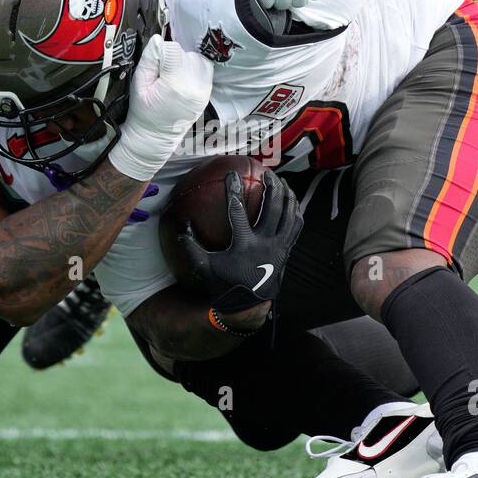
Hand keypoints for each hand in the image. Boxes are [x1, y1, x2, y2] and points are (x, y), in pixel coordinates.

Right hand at [109, 35, 212, 181]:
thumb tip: (158, 40)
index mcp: (175, 85)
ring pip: (197, 59)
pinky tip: (182, 80)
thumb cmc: (144, 112)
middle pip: (186, 53)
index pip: (174, 49)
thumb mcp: (138, 84)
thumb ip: (149, 60)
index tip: (155, 65)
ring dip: (185, 63)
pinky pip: (204, 69)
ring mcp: (203, 91)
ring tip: (173, 77)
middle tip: (163, 75)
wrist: (156, 136)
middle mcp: (194, 87)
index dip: (161, 53)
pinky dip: (194, 70)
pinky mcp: (207, 93)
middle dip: (174, 59)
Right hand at [177, 168, 302, 312]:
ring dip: (286, 194)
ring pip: (289, 213)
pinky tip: (291, 200)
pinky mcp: (287, 251)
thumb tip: (180, 223)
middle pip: (273, 207)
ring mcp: (279, 247)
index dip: (234, 190)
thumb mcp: (203, 266)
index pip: (238, 210)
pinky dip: (295, 210)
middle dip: (271, 185)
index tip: (232, 174)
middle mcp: (265, 244)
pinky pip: (296, 226)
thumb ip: (190, 245)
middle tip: (265, 172)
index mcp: (244, 245)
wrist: (249, 306)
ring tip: (280, 180)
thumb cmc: (224, 284)